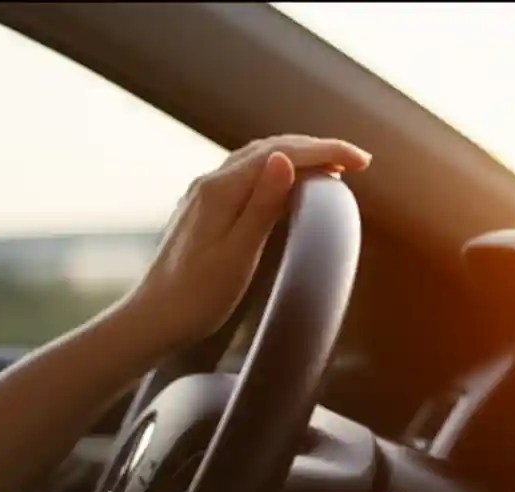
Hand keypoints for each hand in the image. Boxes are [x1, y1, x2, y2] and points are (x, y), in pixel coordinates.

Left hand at [122, 135, 371, 356]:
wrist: (152, 320)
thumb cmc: (195, 297)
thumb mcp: (237, 254)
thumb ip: (262, 205)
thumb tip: (285, 160)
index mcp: (221, 191)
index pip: (283, 154)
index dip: (325, 152)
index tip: (362, 160)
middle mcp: (211, 184)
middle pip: (271, 148)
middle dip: (316, 149)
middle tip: (355, 161)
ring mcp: (206, 195)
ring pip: (258, 159)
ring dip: (298, 156)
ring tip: (332, 168)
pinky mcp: (205, 210)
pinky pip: (247, 176)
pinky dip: (278, 172)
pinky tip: (290, 186)